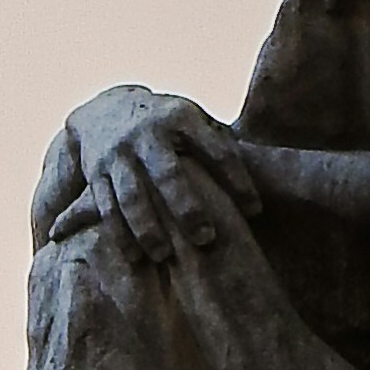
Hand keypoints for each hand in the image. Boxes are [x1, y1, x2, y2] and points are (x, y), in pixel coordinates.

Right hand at [45, 90, 262, 265]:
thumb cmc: (167, 125)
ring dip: (148, 228)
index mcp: (180, 119)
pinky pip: (106, 208)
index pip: (215, 149)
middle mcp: (146, 135)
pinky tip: (135, 259)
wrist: (104, 110)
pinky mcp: (96, 175)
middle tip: (206, 238)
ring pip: (132, 196)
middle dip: (186, 208)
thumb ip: (220, 144)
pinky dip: (120, 235)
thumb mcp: (194, 121)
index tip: (255, 210)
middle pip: (168, 175)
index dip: (236, 179)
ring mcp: (118, 156)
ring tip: (164, 256)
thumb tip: (272, 176)